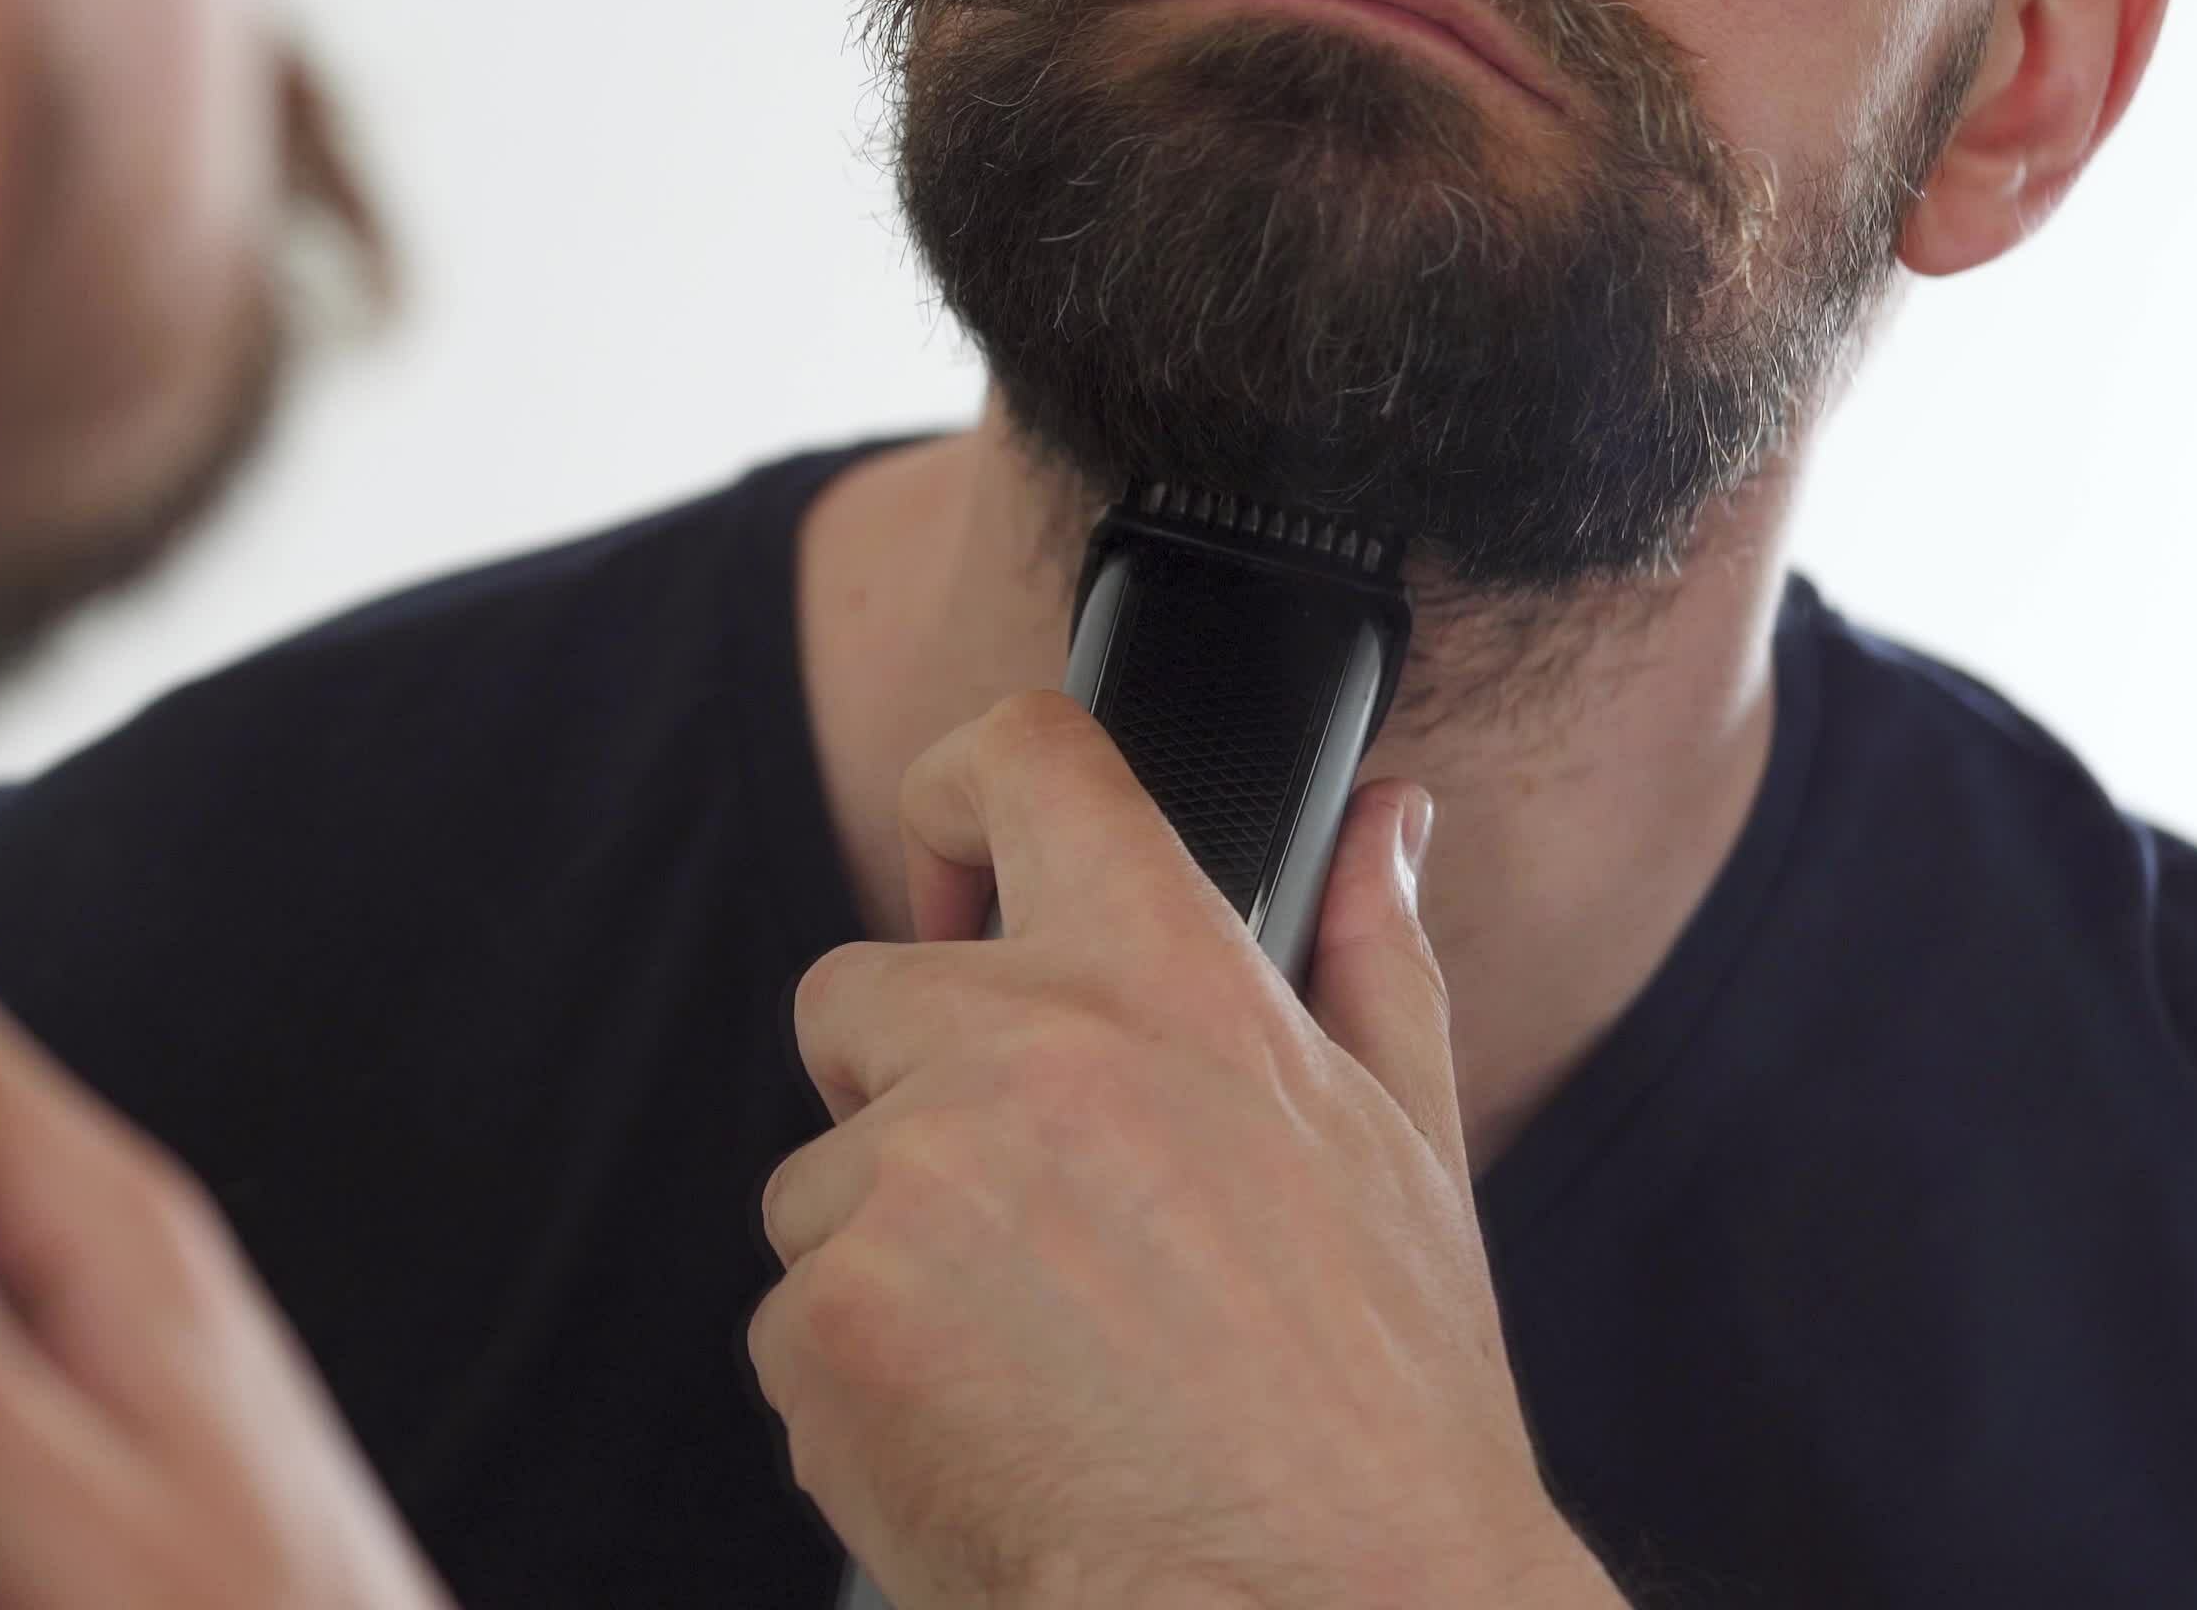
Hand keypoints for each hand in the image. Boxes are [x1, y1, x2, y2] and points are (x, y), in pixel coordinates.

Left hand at [750, 693, 1616, 1609]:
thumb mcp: (1402, 1148)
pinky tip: (993, 1432)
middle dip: (906, 1092)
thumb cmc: (1376, 1412)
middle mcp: (1025, 1054)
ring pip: (818, 1179)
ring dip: (890, 1260)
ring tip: (1045, 1364)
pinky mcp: (828, 1319)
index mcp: (1170, 986)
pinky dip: (864, 1384)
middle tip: (1033, 1228)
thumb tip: (1386, 822)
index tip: (953, 876)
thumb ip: (1369, 952)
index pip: (1027, 763)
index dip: (958, 796)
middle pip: (854, 994)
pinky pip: (794, 1315)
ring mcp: (909, 1184)